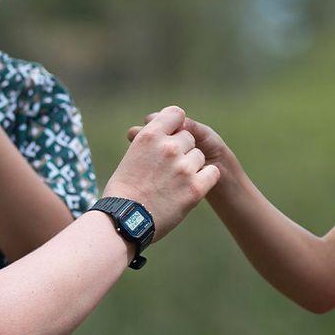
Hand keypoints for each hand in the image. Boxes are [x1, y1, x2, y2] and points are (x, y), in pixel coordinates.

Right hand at [106, 105, 219, 240]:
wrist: (124, 220)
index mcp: (150, 136)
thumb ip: (150, 140)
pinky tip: (191, 188)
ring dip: (191, 167)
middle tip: (168, 169)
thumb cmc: (123, 190)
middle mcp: (168, 147)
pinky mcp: (195, 187)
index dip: (177, 125)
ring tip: (174, 183)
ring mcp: (183, 167)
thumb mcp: (132, 154)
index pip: (176, 114)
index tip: (173, 135)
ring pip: (199, 156)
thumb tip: (154, 124)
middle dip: (182, 150)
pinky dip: (205, 179)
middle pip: (189, 138)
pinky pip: (212, 173)